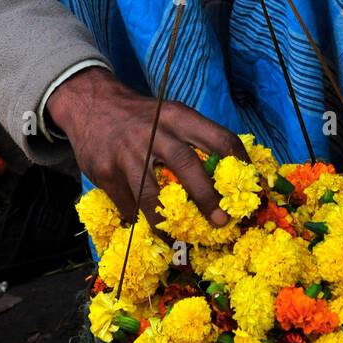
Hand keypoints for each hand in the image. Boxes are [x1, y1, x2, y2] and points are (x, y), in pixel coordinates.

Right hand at [47, 66, 249, 228]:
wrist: (92, 103)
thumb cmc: (142, 116)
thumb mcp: (170, 114)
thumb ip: (194, 138)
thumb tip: (230, 173)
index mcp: (178, 116)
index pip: (218, 137)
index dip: (239, 162)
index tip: (251, 185)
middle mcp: (154, 132)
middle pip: (186, 164)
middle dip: (207, 196)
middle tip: (222, 221)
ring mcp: (127, 154)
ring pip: (151, 195)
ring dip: (169, 222)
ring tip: (182, 239)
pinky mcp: (106, 172)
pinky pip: (128, 205)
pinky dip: (141, 220)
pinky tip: (151, 229)